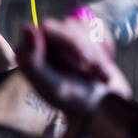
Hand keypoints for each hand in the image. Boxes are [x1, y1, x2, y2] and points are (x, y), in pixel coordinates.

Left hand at [17, 16, 132, 123]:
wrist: (107, 112)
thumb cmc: (78, 104)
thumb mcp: (52, 87)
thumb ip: (34, 61)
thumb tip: (29, 28)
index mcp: (33, 54)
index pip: (47, 28)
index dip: (69, 42)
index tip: (83, 64)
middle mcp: (47, 44)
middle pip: (69, 25)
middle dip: (86, 48)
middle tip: (94, 70)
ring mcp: (67, 40)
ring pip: (84, 27)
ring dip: (98, 52)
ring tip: (100, 74)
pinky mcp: (86, 39)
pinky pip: (97, 28)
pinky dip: (106, 47)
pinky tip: (104, 65)